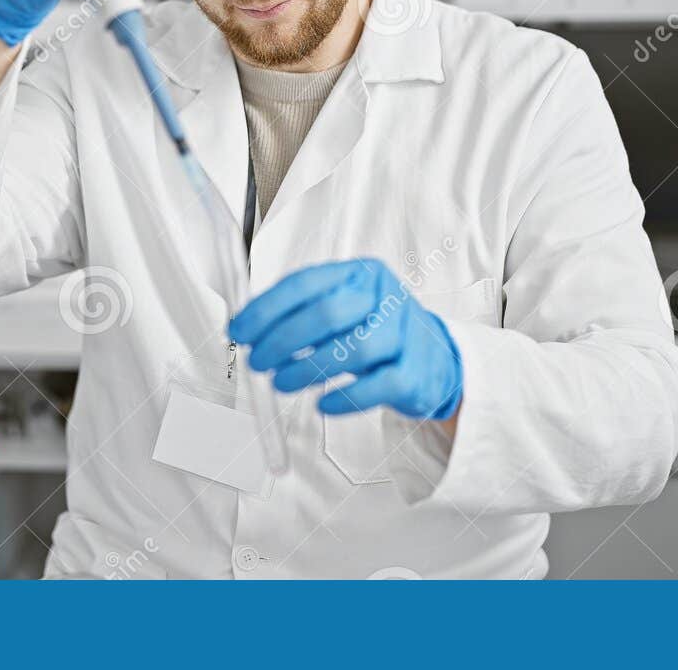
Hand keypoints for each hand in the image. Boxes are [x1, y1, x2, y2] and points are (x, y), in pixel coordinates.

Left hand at [228, 259, 462, 419]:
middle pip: (326, 314)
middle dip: (282, 340)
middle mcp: (384, 297)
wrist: (437, 359)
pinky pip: (375, 386)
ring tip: (282, 383)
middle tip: (258, 361)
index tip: (240, 330)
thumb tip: (248, 327)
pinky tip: (322, 403)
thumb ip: (302, 312)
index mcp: (360, 274)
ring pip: (351, 349)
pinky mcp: (415, 372)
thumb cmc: (376, 332)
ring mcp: (404, 333)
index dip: (266, 308)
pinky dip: (343, 398)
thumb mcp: (344, 309)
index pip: (305, 283)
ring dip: (306, 369)